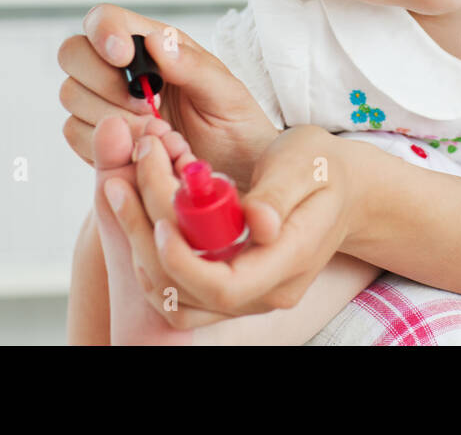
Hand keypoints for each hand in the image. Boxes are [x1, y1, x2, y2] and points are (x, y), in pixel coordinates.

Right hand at [59, 4, 280, 188]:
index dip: (104, 32)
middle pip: (74, 53)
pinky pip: (74, 131)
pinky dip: (102, 141)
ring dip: (108, 115)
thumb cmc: (235, 126)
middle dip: (103, 80)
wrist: (234, 174)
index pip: (104, 19)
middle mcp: (121, 69)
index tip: (124, 58)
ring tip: (153, 132)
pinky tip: (138, 148)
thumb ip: (192, 66)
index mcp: (151, 44)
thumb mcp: (225, 93)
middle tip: (146, 105)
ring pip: (71, 94)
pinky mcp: (99, 138)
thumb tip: (154, 42)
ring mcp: (105, 103)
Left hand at [103, 124, 370, 327]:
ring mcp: (246, 294)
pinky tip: (139, 205)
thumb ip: (280, 192)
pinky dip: (148, 250)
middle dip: (145, 238)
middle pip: (189, 293)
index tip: (160, 219)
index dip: (184, 262)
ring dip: (138, 245)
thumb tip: (257, 221)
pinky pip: (176, 287)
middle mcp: (265, 290)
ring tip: (122, 185)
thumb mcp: (308, 164)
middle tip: (122, 179)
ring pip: (174, 296)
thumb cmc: (322, 168)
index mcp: (290, 260)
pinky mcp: (226, 284)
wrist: (339, 190)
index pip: (225, 288)